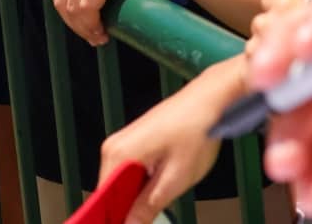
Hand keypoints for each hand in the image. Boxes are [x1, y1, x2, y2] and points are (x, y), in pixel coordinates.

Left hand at [49, 0, 168, 46]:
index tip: (86, 27)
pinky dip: (91, 25)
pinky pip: (86, 7)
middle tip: (93, 37)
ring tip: (100, 38)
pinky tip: (104, 33)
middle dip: (75, 24)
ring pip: (73, 7)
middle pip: (62, 0)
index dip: (69, 14)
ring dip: (84, 28)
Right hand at [96, 57, 246, 223]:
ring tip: (159, 201)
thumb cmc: (196, 130)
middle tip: (148, 218)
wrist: (208, 100)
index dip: (113, 217)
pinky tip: (158, 188)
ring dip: (135, 199)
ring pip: (120, 184)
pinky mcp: (133, 142)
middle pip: (110, 193)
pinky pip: (128, 173)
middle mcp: (114, 147)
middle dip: (127, 210)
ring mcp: (123, 143)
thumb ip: (149, 206)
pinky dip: (139, 187)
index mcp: (119, 155)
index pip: (102, 200)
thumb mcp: (176, 178)